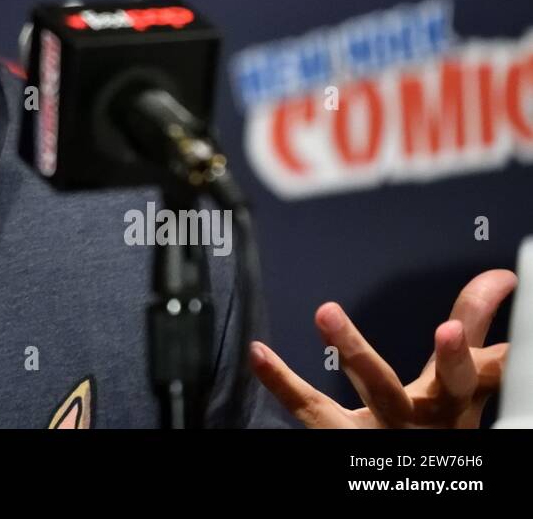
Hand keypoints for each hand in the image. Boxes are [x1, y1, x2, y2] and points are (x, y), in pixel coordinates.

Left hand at [249, 268, 515, 427]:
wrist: (413, 478)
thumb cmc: (434, 425)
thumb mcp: (457, 388)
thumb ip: (470, 335)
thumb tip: (501, 280)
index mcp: (456, 401)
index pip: (478, 360)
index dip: (488, 325)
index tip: (500, 283)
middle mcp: (427, 417)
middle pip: (447, 384)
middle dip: (455, 358)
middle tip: (451, 331)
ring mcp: (385, 429)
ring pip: (377, 390)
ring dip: (356, 350)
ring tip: (330, 313)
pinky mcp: (342, 437)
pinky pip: (309, 409)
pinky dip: (281, 381)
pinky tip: (257, 353)